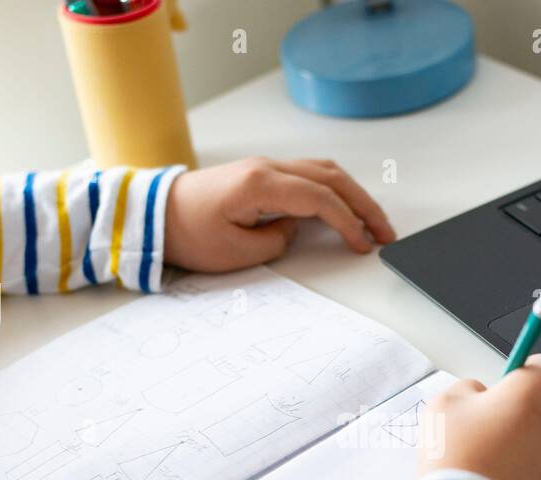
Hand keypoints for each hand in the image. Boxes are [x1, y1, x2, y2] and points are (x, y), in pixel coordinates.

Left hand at [163, 157, 395, 271]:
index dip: (348, 222)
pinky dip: (334, 189)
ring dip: (353, 194)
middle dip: (364, 205)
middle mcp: (266, 167)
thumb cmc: (186, 233)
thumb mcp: (233, 252)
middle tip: (386, 232)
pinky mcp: (262, 174)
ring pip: (323, 171)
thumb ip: (275, 240)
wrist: (154, 215)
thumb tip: (295, 229)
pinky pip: (308, 174)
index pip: (320, 198)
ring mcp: (265, 166)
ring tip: (372, 222)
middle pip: (331, 178)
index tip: (364, 245)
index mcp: (260, 183)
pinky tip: (345, 207)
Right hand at [417, 355, 540, 479]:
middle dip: (530, 411)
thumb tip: (480, 396)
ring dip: (539, 441)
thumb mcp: (444, 406)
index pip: (539, 365)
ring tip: (502, 464)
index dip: (513, 382)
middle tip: (494, 434)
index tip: (498, 399)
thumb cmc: (463, 464)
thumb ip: (467, 389)